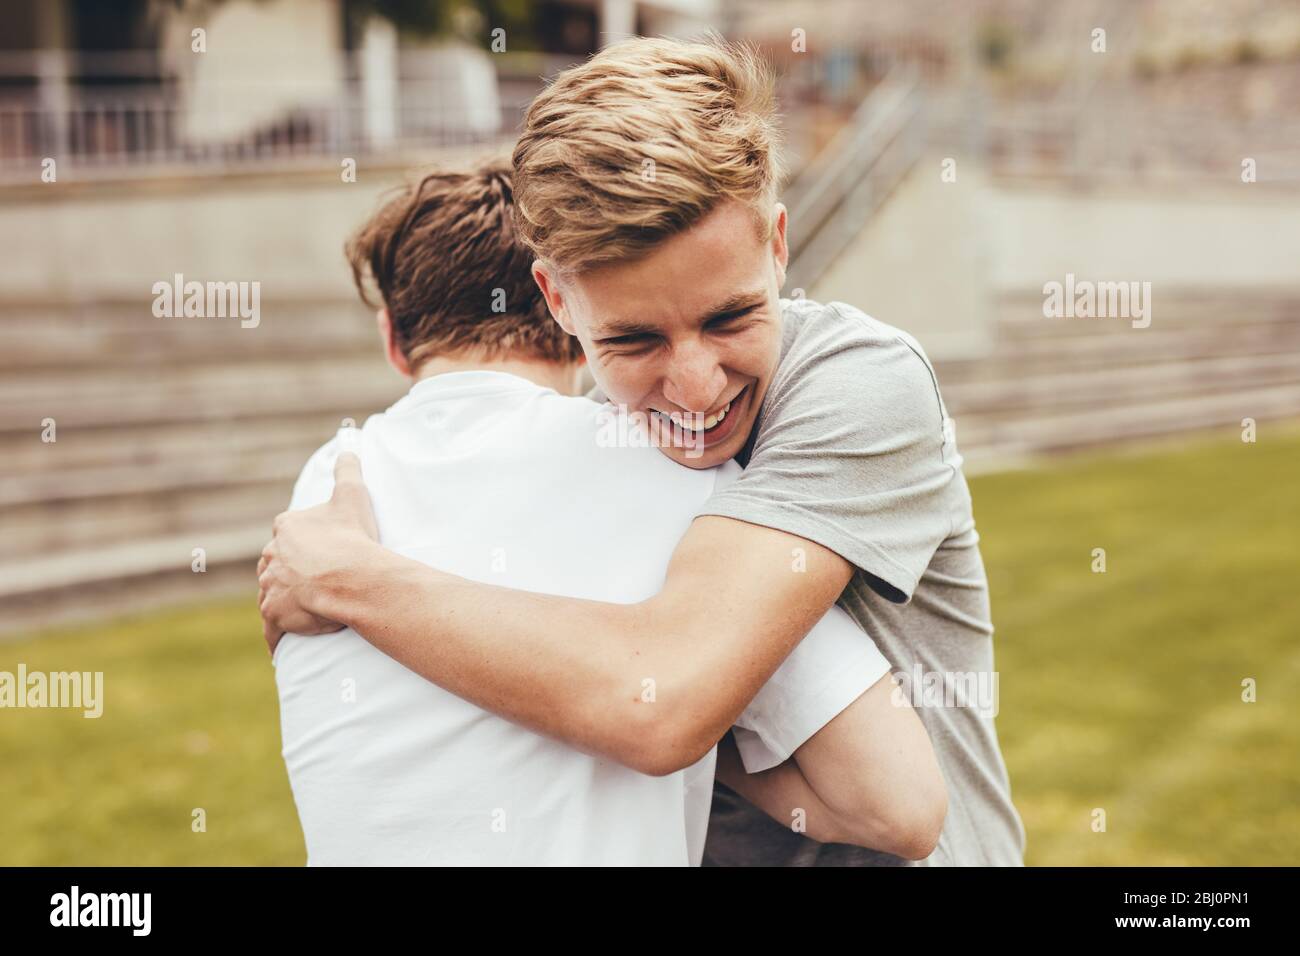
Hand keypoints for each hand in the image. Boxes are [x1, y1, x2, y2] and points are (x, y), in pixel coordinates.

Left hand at [258, 452, 380, 654]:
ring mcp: (271, 587)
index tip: (319, 554)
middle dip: (289, 574)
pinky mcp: (275, 615)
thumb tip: (348, 444)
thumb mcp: (352, 496)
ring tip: (301, 612)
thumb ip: (348, 470)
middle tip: (313, 584)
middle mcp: (271, 556)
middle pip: (276, 566)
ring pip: (272, 595)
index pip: (288, 536)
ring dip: (283, 604)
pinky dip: (276, 637)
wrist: (350, 577)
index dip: (304, 546)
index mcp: (287, 528)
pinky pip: (273, 629)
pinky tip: (280, 646)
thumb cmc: (352, 537)